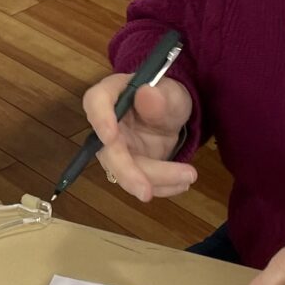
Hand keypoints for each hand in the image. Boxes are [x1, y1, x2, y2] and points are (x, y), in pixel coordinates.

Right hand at [82, 71, 195, 201]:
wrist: (171, 114)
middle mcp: (106, 125)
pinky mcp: (128, 167)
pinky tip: (182, 182)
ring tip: (188, 176)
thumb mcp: (170, 93)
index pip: (95, 102)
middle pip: (108, 151)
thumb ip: (159, 96)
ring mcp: (115, 149)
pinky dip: (163, 186)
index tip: (111, 137)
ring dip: (156, 181)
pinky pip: (141, 181)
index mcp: (109, 95)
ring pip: (126, 172)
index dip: (100, 120)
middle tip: (146, 192)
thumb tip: (147, 94)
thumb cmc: (165, 97)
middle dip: (127, 173)